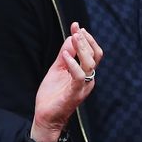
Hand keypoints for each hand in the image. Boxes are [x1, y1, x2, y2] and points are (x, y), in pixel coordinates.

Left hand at [30, 22, 100, 141]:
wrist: (46, 116)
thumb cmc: (53, 94)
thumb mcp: (58, 69)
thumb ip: (65, 55)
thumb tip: (71, 37)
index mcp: (85, 73)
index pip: (92, 53)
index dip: (86, 38)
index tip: (76, 25)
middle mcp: (87, 79)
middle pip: (95, 56)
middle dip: (86, 40)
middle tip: (76, 30)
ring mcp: (83, 86)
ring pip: (90, 64)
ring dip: (82, 49)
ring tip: (73, 38)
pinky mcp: (75, 93)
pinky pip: (79, 77)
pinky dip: (73, 64)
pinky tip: (66, 55)